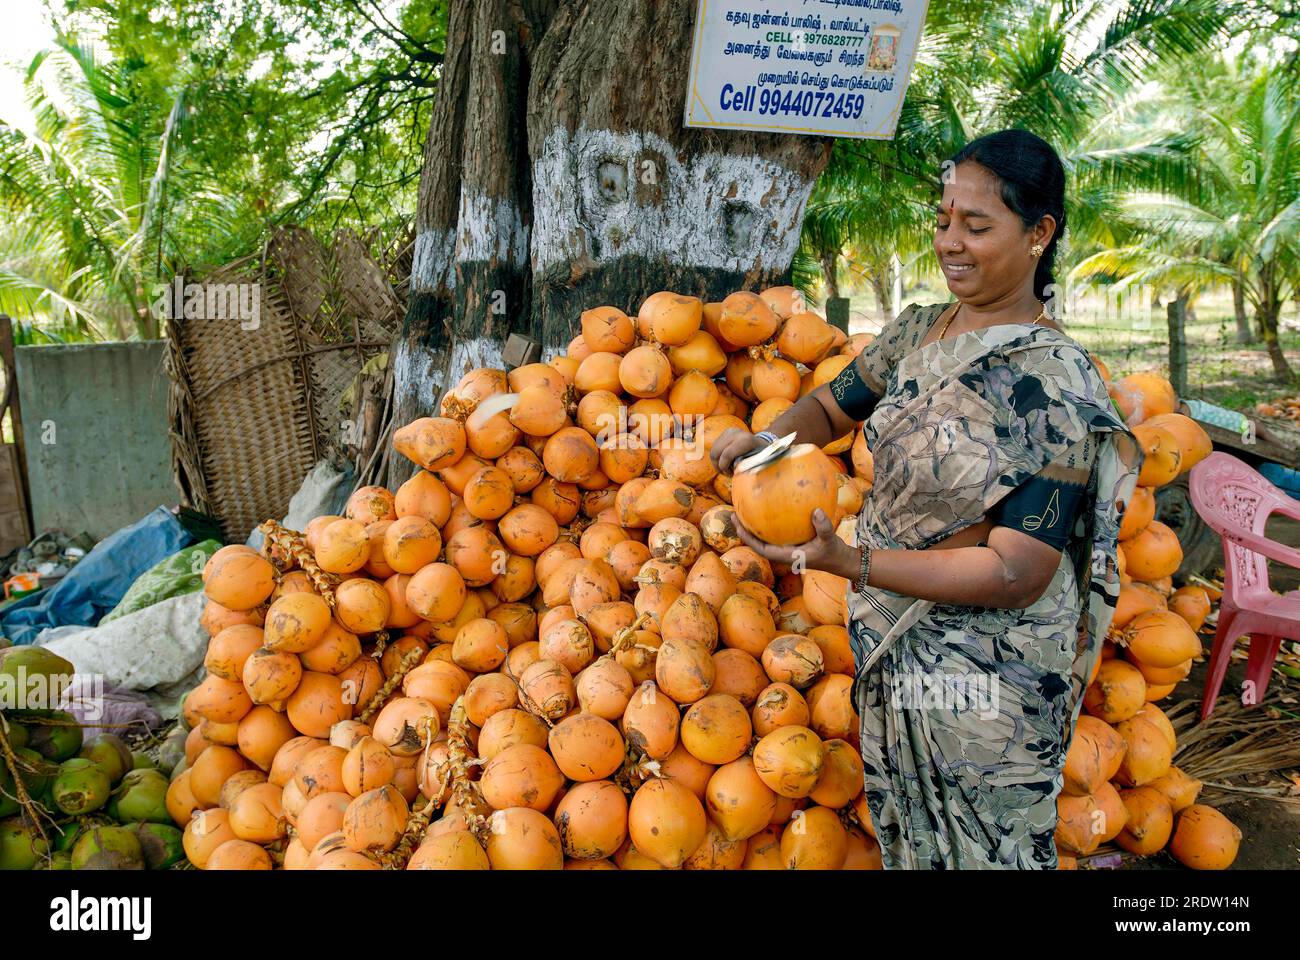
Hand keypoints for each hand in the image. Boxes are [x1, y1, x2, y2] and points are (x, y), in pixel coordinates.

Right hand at [712, 428, 765, 474]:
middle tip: (726, 473)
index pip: (727, 454)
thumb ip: (746, 467)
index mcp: (746, 440)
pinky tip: (725, 462)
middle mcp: (735, 433)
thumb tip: (735, 472)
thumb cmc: (762, 454)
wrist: (763, 440)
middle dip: (718, 466)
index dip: (724, 467)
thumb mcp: (758, 461)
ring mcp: (729, 432)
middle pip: (716, 452)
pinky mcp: (725, 433)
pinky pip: (715, 447)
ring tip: (726, 469)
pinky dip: (717, 457)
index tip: (730, 474)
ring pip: (713, 450)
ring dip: (716, 463)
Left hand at [734, 508, 859, 580]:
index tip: (738, 525)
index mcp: (787, 556)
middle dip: (744, 531)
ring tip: (744, 510)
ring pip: (765, 538)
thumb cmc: (834, 553)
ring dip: (753, 527)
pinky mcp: (792, 542)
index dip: (748, 538)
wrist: (840, 561)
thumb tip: (816, 511)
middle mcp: (783, 553)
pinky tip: (769, 507)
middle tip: (733, 514)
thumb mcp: (830, 540)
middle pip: (757, 543)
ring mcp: (786, 548)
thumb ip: (823, 527)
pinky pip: (777, 532)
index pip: (761, 549)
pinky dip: (769, 523)